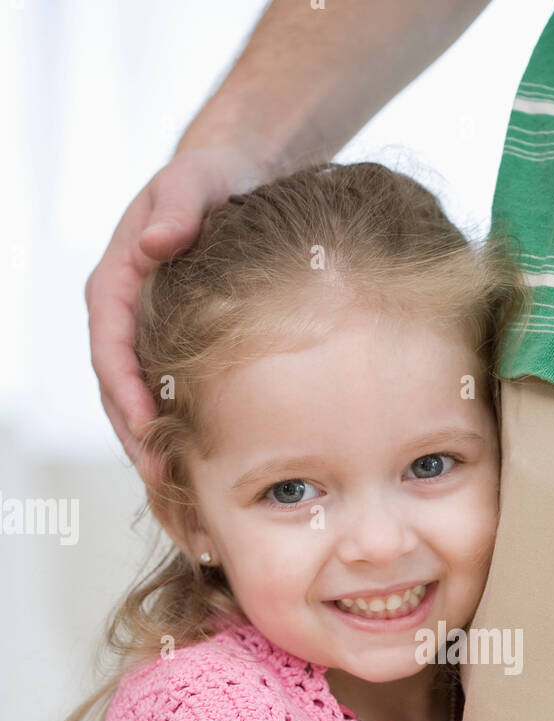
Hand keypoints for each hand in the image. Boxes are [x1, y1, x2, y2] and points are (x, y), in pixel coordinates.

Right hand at [84, 144, 265, 481]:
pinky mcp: (168, 355)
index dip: (123, 388)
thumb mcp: (193, 181)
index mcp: (115, 285)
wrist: (230, 181)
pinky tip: (198, 472)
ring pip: (136, 405)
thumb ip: (177, 208)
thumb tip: (156, 241)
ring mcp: (143, 342)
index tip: (145, 423)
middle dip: (134, 437)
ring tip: (177, 490)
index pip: (108, 346)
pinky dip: (174, 438)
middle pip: (115, 390)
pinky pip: (164, 403)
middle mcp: (121, 320)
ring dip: (151, 450)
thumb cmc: (209, 181)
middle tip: (161, 478)